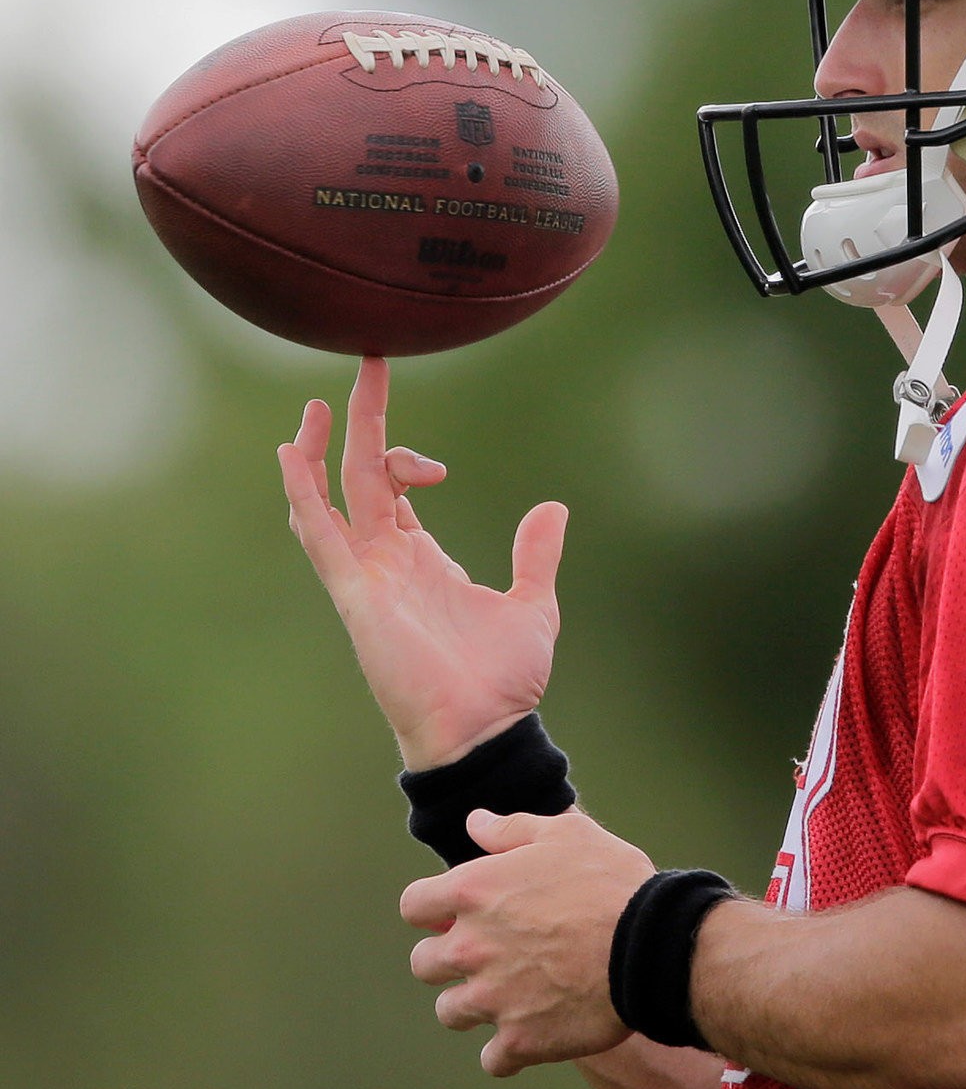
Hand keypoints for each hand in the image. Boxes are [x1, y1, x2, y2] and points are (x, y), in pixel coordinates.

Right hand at [279, 357, 567, 769]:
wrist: (485, 727)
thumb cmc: (501, 680)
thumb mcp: (531, 605)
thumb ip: (535, 556)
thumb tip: (552, 508)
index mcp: (422, 558)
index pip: (393, 488)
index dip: (407, 460)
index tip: (438, 469)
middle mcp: (386, 560)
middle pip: (362, 475)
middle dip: (364, 421)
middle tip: (372, 361)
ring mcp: (366, 574)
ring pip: (330, 497)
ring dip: (320, 450)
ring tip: (320, 402)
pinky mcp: (355, 592)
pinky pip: (320, 535)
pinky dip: (304, 493)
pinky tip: (292, 454)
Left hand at [401, 808, 655, 1076]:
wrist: (651, 946)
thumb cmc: (612, 882)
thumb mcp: (568, 835)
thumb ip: (512, 829)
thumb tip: (475, 823)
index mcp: (474, 892)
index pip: (414, 905)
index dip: (434, 908)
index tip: (459, 912)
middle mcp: (470, 948)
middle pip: (424, 964)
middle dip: (450, 959)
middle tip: (491, 954)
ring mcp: (491, 999)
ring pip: (451, 1012)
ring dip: (475, 1005)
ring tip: (513, 994)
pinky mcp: (519, 1040)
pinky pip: (493, 1059)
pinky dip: (509, 1049)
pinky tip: (535, 1031)